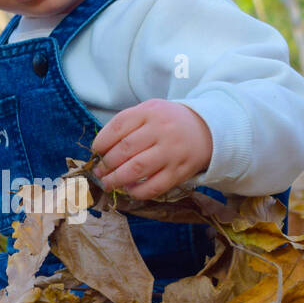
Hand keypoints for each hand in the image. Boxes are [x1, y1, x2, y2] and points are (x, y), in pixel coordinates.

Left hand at [91, 99, 212, 199]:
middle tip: (99, 172)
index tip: (96, 152)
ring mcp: (171, 152)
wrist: (207, 129)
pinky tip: (129, 190)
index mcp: (150, 112)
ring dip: (116, 179)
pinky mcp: (180, 171)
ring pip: (136, 169)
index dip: (102, 142)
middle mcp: (161, 130)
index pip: (118, 126)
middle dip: (106, 164)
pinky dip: (137, 191)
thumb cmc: (169, 121)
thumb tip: (101, 149)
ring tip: (107, 184)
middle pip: (125, 149)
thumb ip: (128, 124)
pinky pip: (154, 186)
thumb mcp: (150, 111)